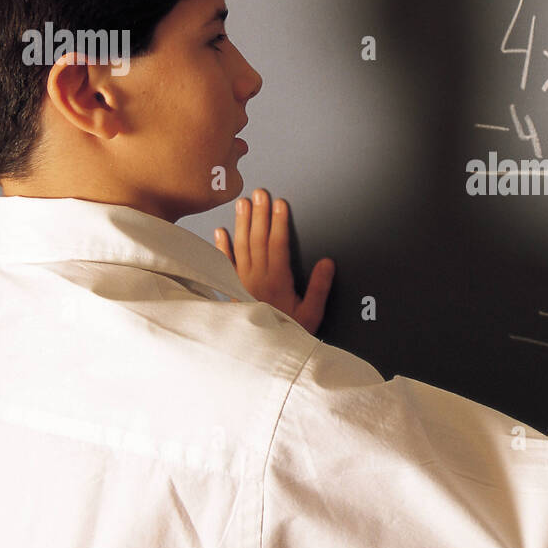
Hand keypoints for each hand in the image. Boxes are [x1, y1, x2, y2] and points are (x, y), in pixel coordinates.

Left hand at [213, 187, 333, 333]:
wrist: (260, 354)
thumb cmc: (288, 334)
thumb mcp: (312, 315)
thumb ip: (319, 288)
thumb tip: (327, 262)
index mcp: (277, 281)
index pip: (278, 244)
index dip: (279, 222)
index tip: (280, 203)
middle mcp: (257, 278)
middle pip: (257, 240)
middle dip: (259, 214)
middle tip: (259, 193)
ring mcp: (242, 282)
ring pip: (241, 247)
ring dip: (242, 224)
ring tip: (242, 203)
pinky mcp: (233, 289)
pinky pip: (226, 264)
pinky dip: (222, 247)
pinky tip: (220, 232)